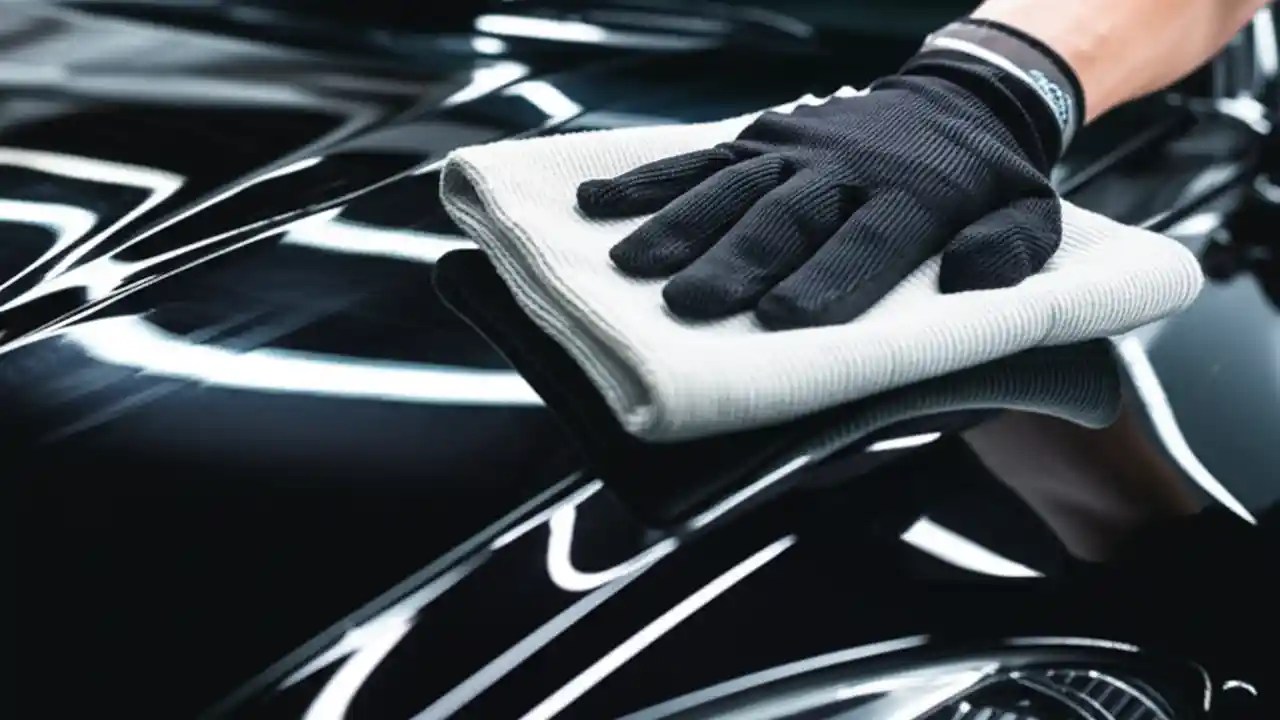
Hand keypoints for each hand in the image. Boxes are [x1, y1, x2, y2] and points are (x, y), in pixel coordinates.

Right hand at [577, 57, 1061, 329]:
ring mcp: (796, 146)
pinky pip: (701, 158)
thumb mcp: (1032, 217)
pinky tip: (600, 202)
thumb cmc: (982, 182)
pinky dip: (649, 180)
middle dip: (737, 260)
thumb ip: (1009, 253)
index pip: (869, 242)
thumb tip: (971, 282)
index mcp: (916, 195)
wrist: (956, 101)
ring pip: (733, 185)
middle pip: (786, 215)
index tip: (782, 319)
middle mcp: (847, 166)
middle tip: (691, 304)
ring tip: (633, 264)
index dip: (826, 279)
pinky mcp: (762, 137)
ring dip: (680, 225)